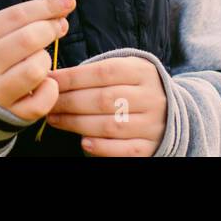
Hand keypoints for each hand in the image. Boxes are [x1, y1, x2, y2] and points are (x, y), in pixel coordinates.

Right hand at [0, 0, 76, 121]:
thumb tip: (60, 12)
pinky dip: (50, 91)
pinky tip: (45, 84)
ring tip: (41, 59)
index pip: (15, 16)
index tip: (67, 1)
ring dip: (45, 60)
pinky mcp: (10, 115)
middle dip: (49, 29)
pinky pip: (40, 103)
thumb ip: (19, 21)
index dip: (45, 6)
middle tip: (57, 27)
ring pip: (35, 70)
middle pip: (27, 40)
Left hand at [44, 55, 167, 156]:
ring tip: (55, 120)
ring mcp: (153, 124)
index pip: (103, 72)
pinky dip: (102, 148)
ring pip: (111, 125)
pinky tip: (83, 142)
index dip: (73, 77)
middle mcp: (150, 97)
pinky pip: (124, 150)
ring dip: (77, 123)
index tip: (50, 80)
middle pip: (104, 99)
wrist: (172, 112)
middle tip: (48, 104)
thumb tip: (55, 78)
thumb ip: (97, 71)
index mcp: (142, 72)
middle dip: (69, 101)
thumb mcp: (125, 70)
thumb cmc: (134, 87)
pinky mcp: (151, 147)